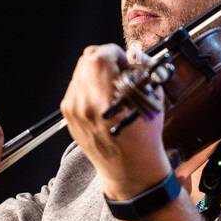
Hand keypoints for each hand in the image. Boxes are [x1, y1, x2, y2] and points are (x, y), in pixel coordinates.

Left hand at [61, 44, 170, 196]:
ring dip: (96, 71)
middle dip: (105, 59)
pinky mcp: (68, 115)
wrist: (129, 168)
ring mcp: (73, 110)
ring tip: (112, 86)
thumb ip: (142, 72)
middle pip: (86, 59)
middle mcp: (84, 103)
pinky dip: (89, 85)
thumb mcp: (151, 101)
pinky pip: (75, 87)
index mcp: (104, 99)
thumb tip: (133, 55)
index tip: (124, 62)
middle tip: (119, 69)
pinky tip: (103, 98)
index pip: (100, 56)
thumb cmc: (144, 138)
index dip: (114, 53)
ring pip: (79, 71)